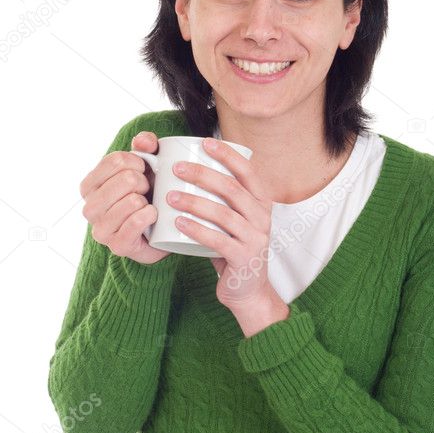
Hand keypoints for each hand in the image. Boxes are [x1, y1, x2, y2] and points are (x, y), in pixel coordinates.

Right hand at [79, 130, 171, 264]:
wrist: (159, 234)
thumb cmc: (147, 197)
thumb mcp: (146, 168)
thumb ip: (145, 147)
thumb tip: (144, 141)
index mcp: (89, 186)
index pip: (116, 160)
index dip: (138, 162)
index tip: (142, 171)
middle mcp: (89, 208)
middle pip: (126, 179)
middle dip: (144, 182)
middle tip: (146, 192)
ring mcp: (101, 229)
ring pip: (132, 201)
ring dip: (147, 201)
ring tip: (147, 206)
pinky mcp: (117, 245)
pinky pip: (136, 222)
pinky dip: (149, 216)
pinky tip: (152, 216)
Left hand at [166, 138, 277, 311]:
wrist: (248, 290)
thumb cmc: (234, 248)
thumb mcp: (234, 220)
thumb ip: (221, 199)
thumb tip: (188, 168)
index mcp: (262, 203)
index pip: (248, 172)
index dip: (228, 155)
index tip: (204, 142)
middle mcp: (262, 217)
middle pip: (232, 189)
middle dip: (203, 175)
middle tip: (177, 168)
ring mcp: (255, 238)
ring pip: (224, 214)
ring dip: (194, 202)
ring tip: (170, 196)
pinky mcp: (244, 258)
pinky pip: (219, 240)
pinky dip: (197, 229)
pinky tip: (178, 222)